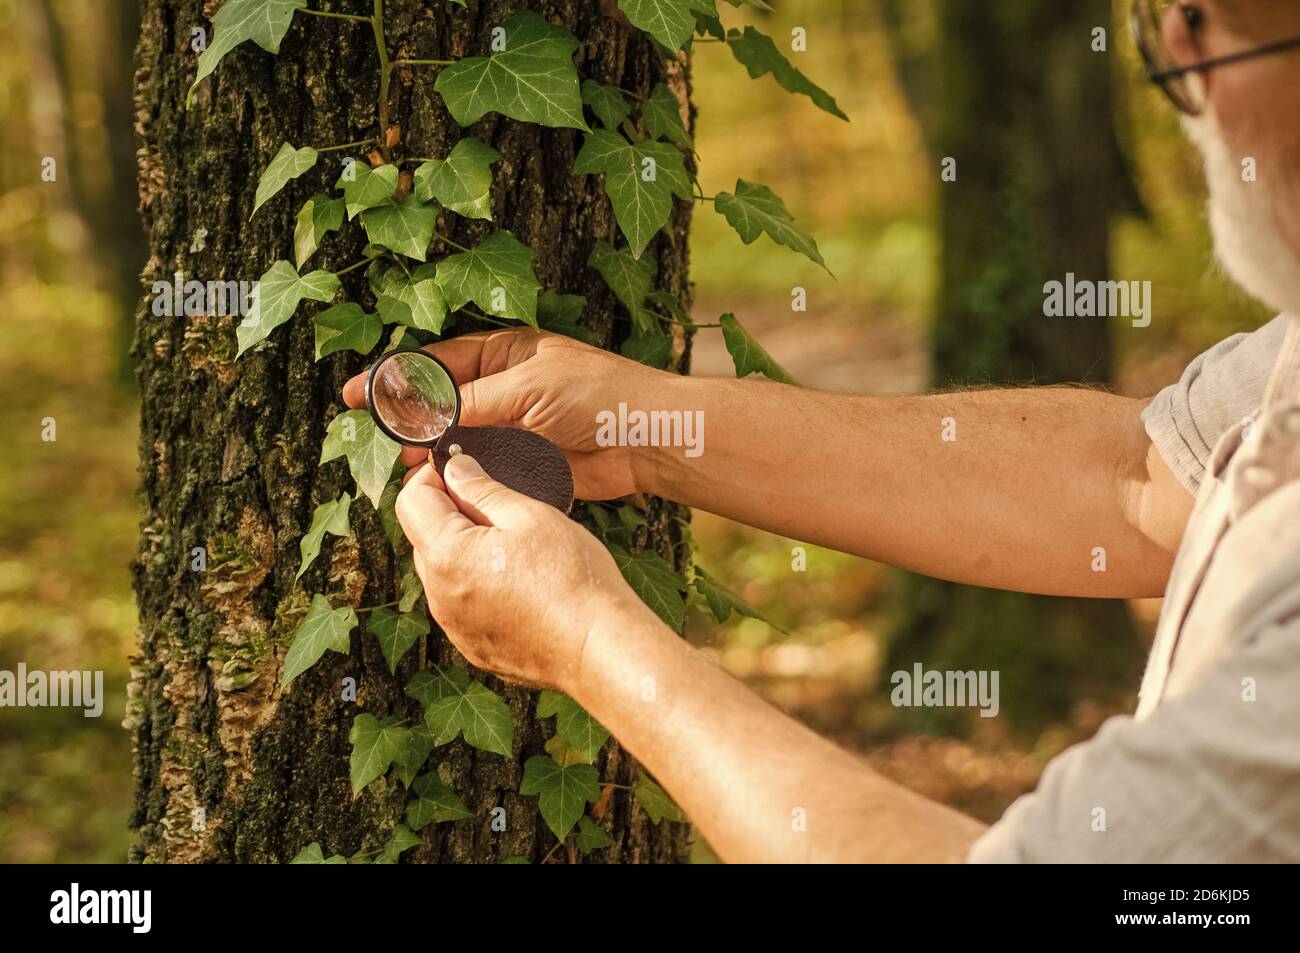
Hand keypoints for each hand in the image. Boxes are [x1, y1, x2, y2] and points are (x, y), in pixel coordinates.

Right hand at [344, 329, 670, 498]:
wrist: (647, 438)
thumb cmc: (599, 395)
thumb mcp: (529, 388)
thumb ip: (473, 404)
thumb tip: (424, 416)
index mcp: (504, 354)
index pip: (437, 363)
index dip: (395, 378)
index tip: (356, 394)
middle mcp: (503, 388)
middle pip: (441, 403)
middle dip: (407, 419)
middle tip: (373, 437)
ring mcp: (512, 426)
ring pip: (456, 439)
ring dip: (430, 452)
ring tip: (404, 466)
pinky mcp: (525, 461)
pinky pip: (481, 467)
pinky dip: (458, 475)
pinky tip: (437, 483)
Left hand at [395, 450, 646, 690]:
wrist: (599, 647)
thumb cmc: (571, 577)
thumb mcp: (529, 515)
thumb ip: (483, 490)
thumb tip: (455, 468)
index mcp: (447, 555)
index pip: (411, 502)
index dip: (432, 478)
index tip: (461, 471)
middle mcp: (439, 596)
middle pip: (425, 539)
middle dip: (450, 515)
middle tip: (499, 507)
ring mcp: (455, 627)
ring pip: (445, 574)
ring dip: (465, 552)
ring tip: (517, 550)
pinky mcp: (474, 648)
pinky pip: (463, 606)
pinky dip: (479, 587)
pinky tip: (521, 585)